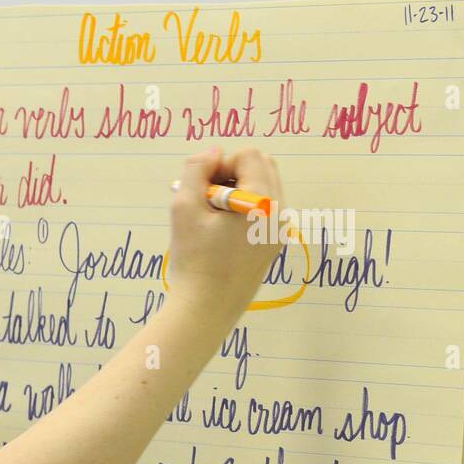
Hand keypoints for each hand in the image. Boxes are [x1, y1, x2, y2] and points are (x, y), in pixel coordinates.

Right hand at [167, 147, 287, 314]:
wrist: (205, 311)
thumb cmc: (193, 260)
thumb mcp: (184, 209)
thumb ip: (196, 171)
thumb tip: (213, 152)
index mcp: (263, 202)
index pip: (249, 156)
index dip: (220, 163)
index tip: (199, 188)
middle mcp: (280, 212)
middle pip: (262, 166)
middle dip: (231, 172)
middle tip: (204, 197)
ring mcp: (279, 229)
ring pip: (263, 187)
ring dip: (236, 189)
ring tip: (209, 215)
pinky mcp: (272, 244)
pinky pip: (262, 209)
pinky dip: (241, 207)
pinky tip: (218, 231)